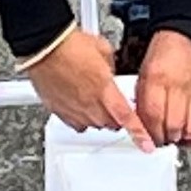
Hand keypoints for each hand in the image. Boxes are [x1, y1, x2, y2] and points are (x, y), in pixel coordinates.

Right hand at [24, 26, 153, 148]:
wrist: (44, 47)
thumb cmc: (69, 45)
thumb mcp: (102, 49)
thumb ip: (111, 66)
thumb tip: (110, 71)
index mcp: (104, 89)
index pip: (126, 117)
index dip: (139, 133)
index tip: (146, 145)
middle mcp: (89, 103)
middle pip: (111, 124)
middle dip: (117, 117)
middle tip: (115, 105)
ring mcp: (74, 109)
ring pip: (94, 125)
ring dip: (100, 117)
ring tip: (96, 101)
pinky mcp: (59, 110)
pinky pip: (76, 123)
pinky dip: (82, 118)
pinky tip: (80, 105)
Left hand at [129, 28, 190, 148]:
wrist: (186, 35)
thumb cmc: (163, 52)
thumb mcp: (143, 73)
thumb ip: (142, 98)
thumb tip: (138, 121)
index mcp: (157, 79)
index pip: (152, 115)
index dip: (147, 132)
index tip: (144, 137)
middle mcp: (177, 87)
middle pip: (172, 126)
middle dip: (162, 139)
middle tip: (157, 139)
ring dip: (179, 138)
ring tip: (173, 137)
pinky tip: (188, 134)